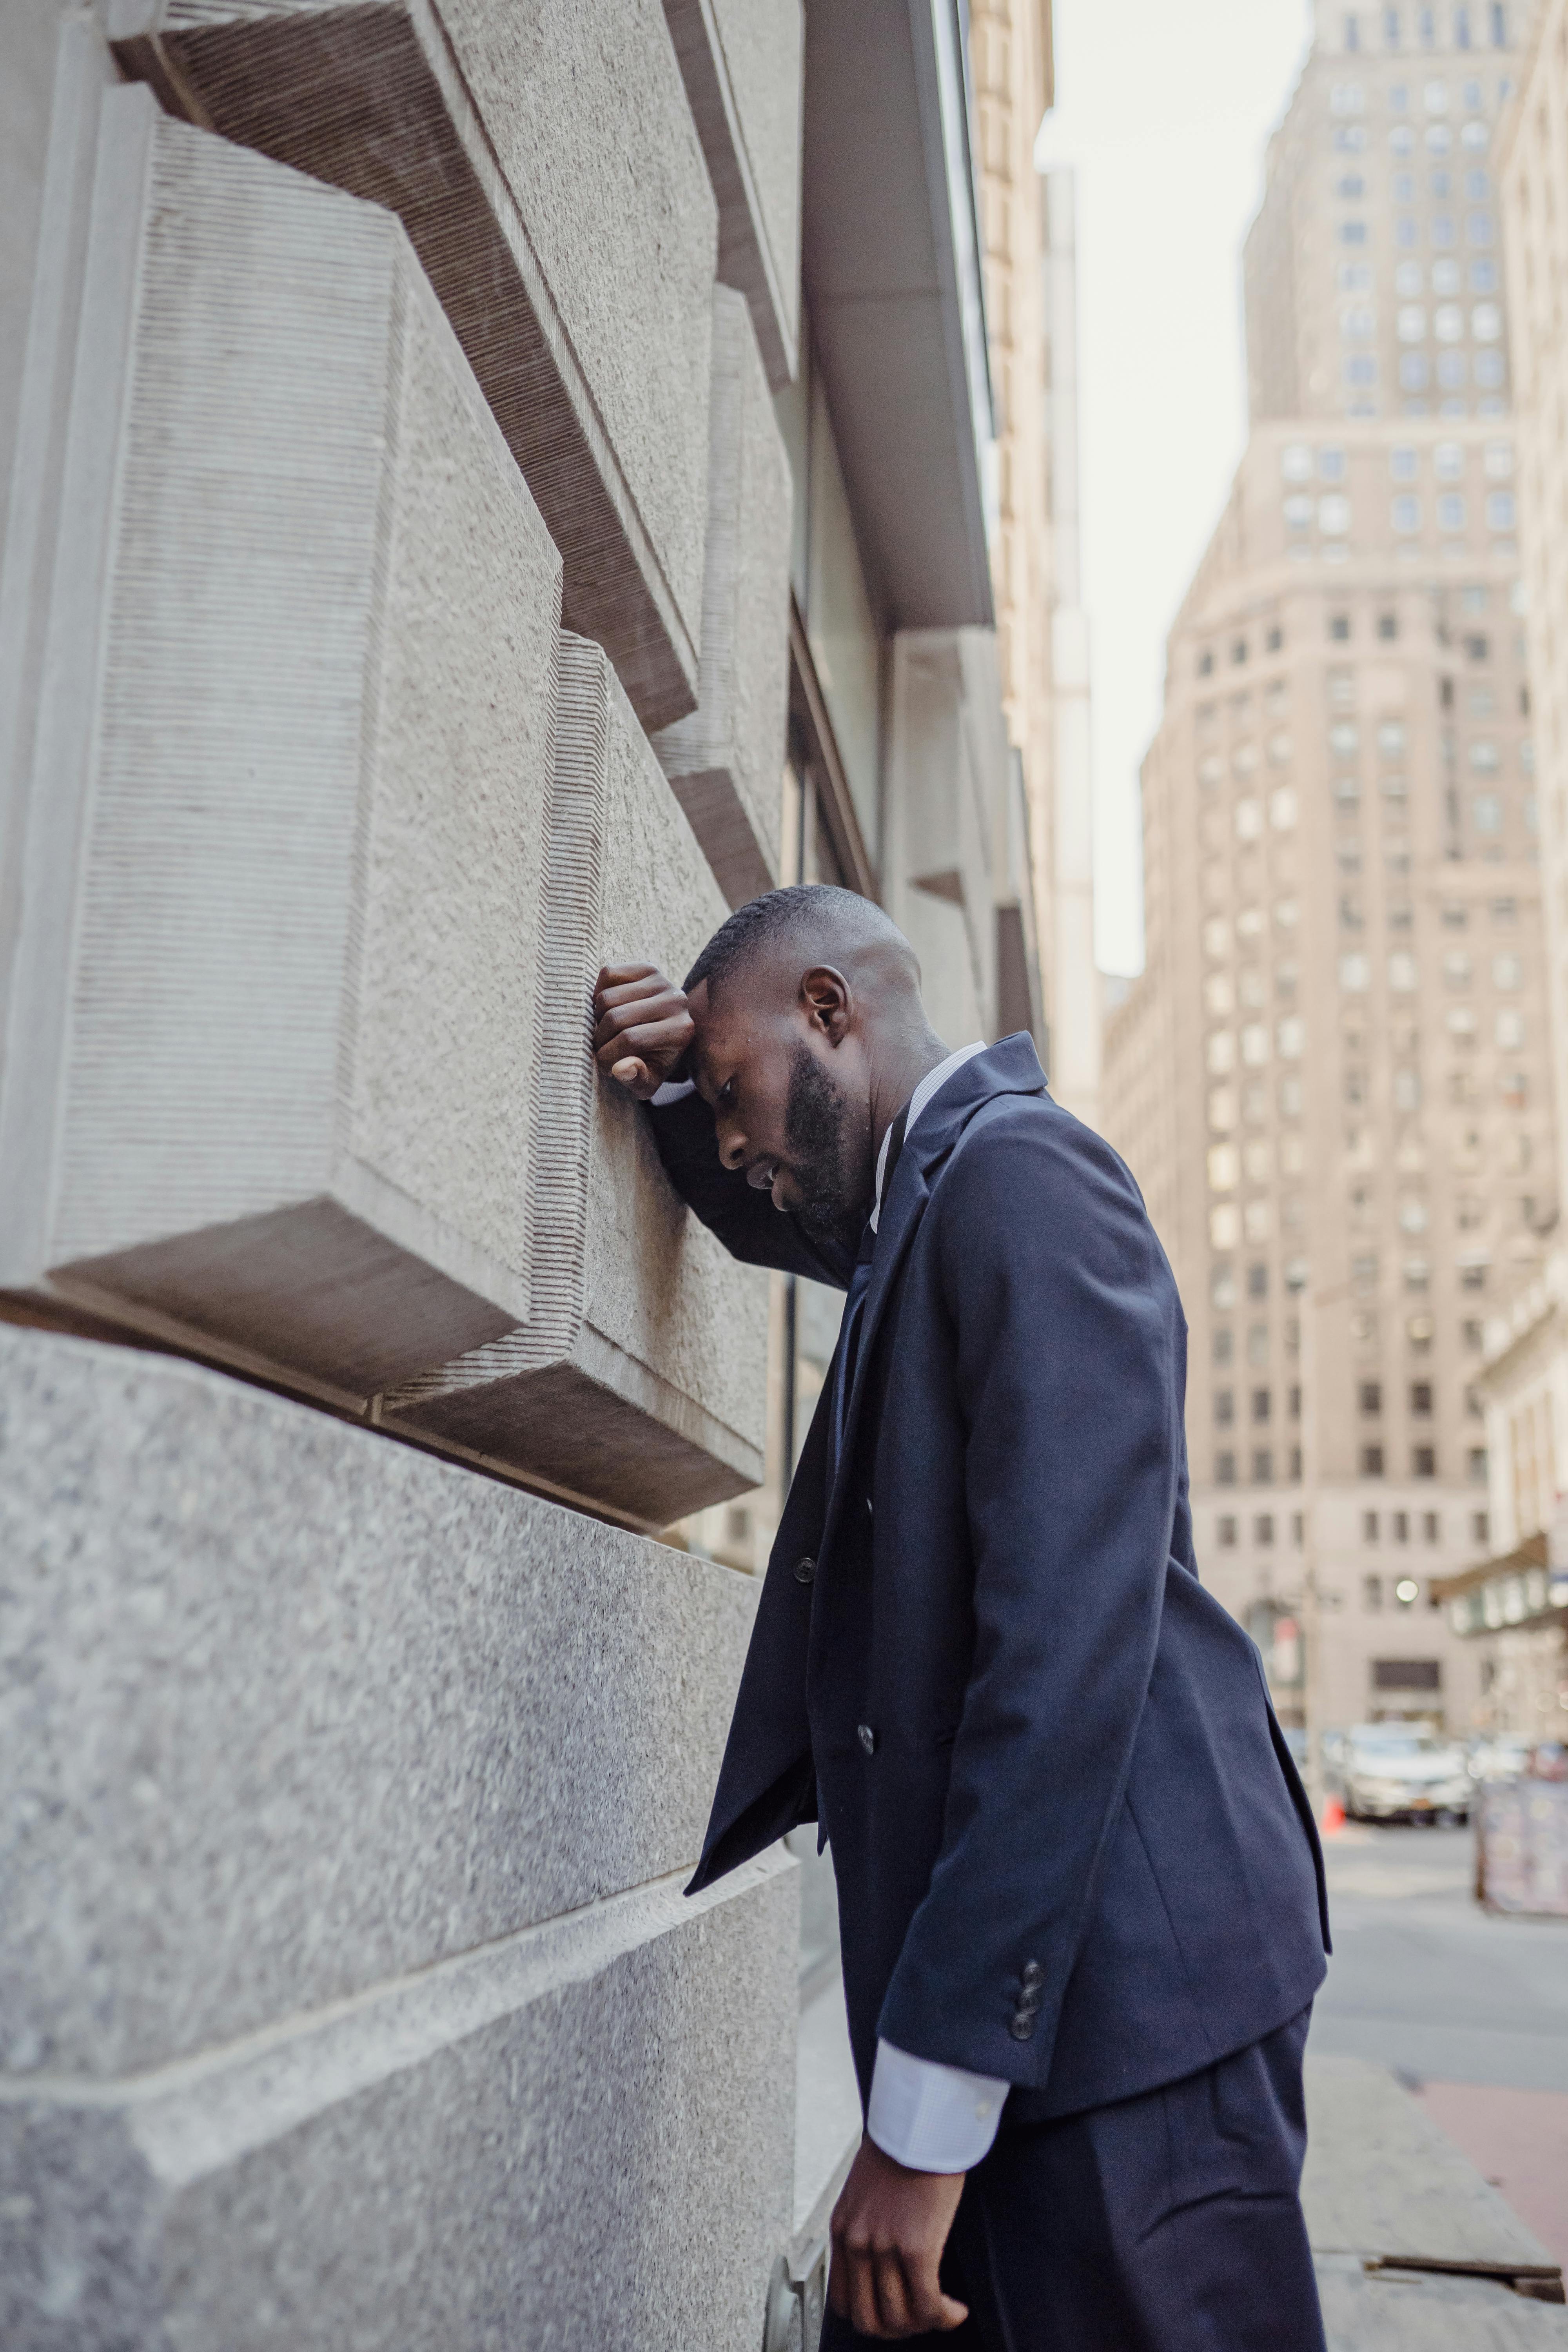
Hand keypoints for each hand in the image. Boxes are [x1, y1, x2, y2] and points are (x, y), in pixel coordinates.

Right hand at [590, 963, 695, 1099]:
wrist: (669, 1030)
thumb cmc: (655, 1058)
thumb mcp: (649, 1080)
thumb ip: (637, 1080)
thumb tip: (620, 1068)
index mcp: (681, 1031)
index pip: (630, 1040)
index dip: (608, 1056)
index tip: (605, 1067)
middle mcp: (675, 1001)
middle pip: (616, 1017)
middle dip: (600, 1039)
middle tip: (601, 1049)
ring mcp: (661, 981)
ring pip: (607, 997)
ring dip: (597, 1018)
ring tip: (605, 1030)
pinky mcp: (647, 967)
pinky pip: (608, 973)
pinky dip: (598, 992)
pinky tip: (606, 1009)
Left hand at [828, 2137, 968, 2338]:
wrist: (920, 2120)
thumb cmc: (900, 2147)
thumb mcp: (866, 2191)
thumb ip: (866, 2226)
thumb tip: (881, 2263)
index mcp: (842, 2229)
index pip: (843, 2302)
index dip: (873, 2318)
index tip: (896, 2312)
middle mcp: (856, 2242)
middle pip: (869, 2320)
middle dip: (899, 2329)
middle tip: (921, 2319)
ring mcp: (884, 2247)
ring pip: (900, 2318)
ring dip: (925, 2324)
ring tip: (943, 2313)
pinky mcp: (916, 2247)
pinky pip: (928, 2304)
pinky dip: (944, 2317)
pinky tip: (955, 2310)